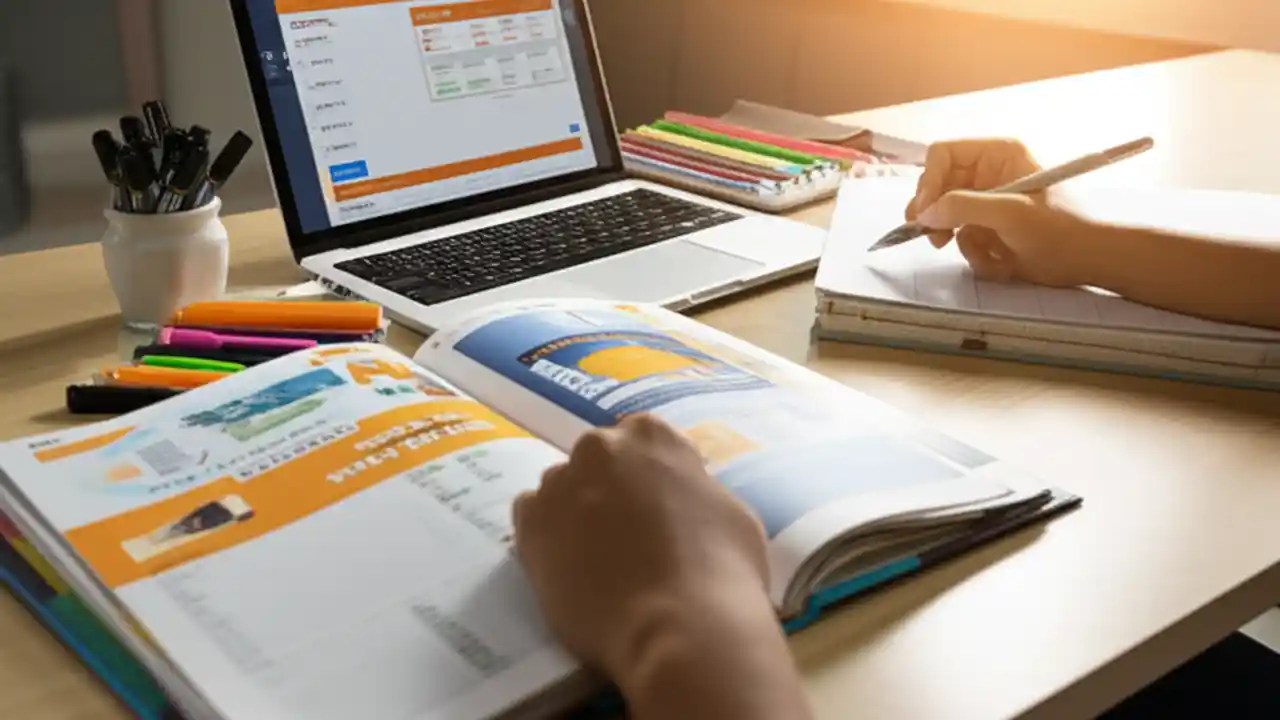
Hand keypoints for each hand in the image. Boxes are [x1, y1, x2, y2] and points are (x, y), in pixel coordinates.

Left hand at [514, 415, 808, 718]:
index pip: (643, 443)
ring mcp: (558, 484)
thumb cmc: (722, 569)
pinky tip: (570, 569)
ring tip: (597, 561)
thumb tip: (681, 499)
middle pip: (599, 462)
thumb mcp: (730, 511)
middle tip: (629, 536)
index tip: (660, 508)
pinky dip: (547, 538)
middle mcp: (599, 447)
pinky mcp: (529, 527)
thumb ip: (695, 491)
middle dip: (610, 490)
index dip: (651, 478)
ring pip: (563, 491)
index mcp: (651, 435)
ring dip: (576, 513)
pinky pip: (532, 521)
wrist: (677, 627)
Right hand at [907, 139, 1095, 286]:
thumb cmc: (1060, 229)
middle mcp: (988, 173)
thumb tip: (924, 213)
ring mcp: (986, 201)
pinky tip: (998, 262)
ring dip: (955, 237)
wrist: (1089, 260)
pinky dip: (974, 253)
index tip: (925, 212)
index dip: (929, 182)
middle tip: (933, 238)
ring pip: (944, 215)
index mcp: (997, 154)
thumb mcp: (1011, 214)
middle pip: (936, 184)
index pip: (943, 155)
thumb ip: (964, 208)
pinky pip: (961, 237)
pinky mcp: (988, 228)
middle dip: (934, 213)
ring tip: (977, 252)